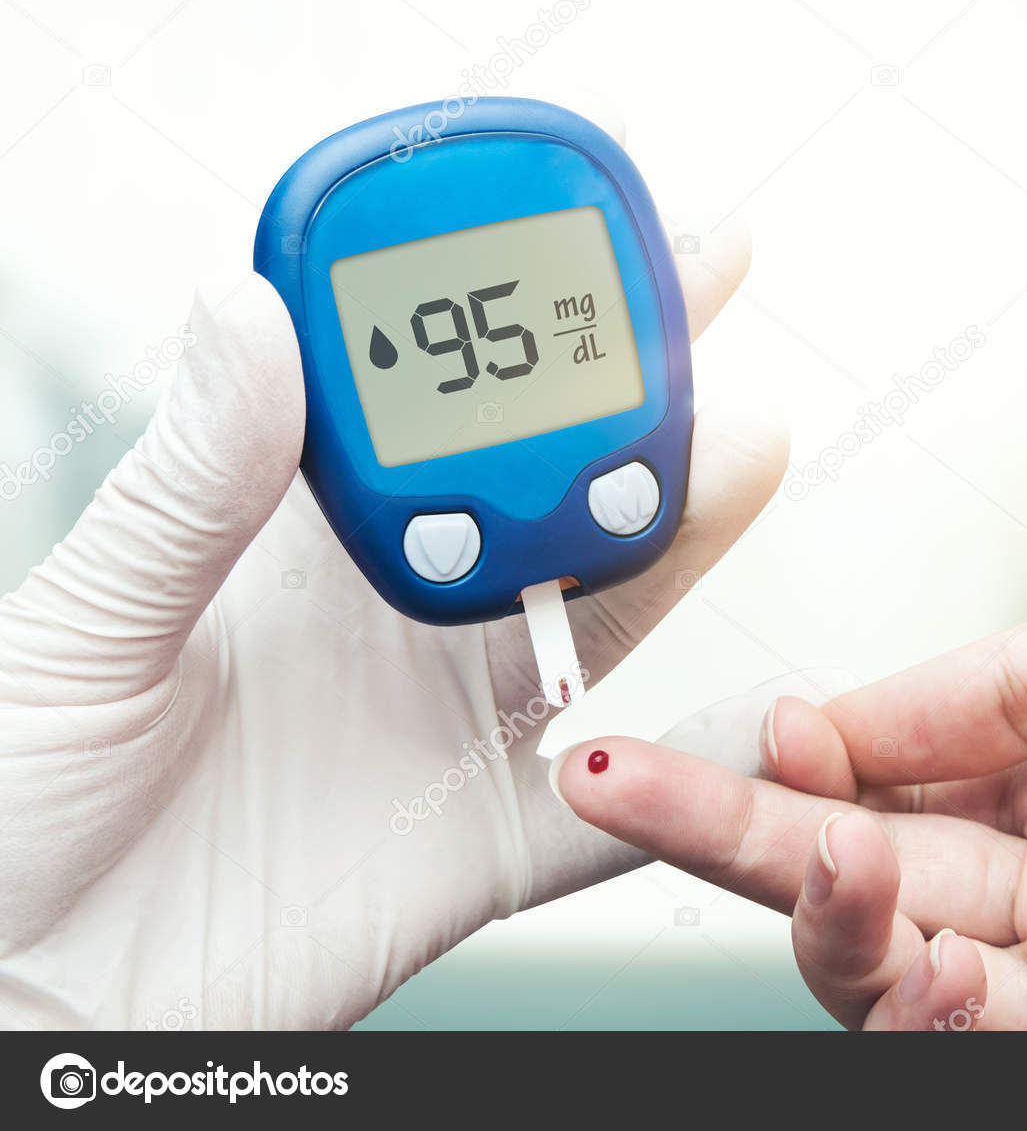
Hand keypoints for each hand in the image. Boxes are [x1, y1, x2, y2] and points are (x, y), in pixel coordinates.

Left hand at [0, 109, 787, 1028]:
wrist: (16, 1001)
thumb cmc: (5, 808)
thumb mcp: (76, 628)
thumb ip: (187, 490)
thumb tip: (250, 314)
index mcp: (292, 550)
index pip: (427, 403)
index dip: (499, 305)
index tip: (560, 217)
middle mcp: (392, 625)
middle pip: (545, 486)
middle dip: (629, 380)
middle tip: (704, 280)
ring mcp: (442, 733)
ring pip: (598, 616)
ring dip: (676, 531)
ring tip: (742, 443)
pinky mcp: (471, 857)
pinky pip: (606, 817)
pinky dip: (692, 777)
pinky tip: (760, 715)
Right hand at [555, 518, 1026, 1028]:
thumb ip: (997, 681)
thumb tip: (839, 718)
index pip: (893, 775)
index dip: (799, 756)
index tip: (734, 719)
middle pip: (862, 872)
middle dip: (726, 829)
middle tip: (608, 777)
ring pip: (896, 968)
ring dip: (808, 902)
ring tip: (760, 821)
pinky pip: (984, 1037)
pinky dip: (904, 979)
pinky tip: (869, 898)